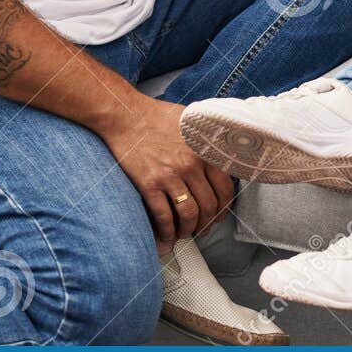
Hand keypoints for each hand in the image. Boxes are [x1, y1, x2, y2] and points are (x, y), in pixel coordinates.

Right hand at [99, 97, 235, 251]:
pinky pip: (163, 216)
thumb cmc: (159, 116)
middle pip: (209, 205)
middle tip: (204, 229)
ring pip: (189, 214)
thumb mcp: (193, 122)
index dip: (224, 206)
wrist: (126, 116)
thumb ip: (209, 140)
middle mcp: (191, 165)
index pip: (225, 188)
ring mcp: (170, 176)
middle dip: (208, 223)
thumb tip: (222, 155)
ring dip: (190, 229)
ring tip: (186, 233)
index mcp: (205, 151)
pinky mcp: (149, 184)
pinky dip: (167, 231)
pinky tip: (167, 235)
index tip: (220, 214)